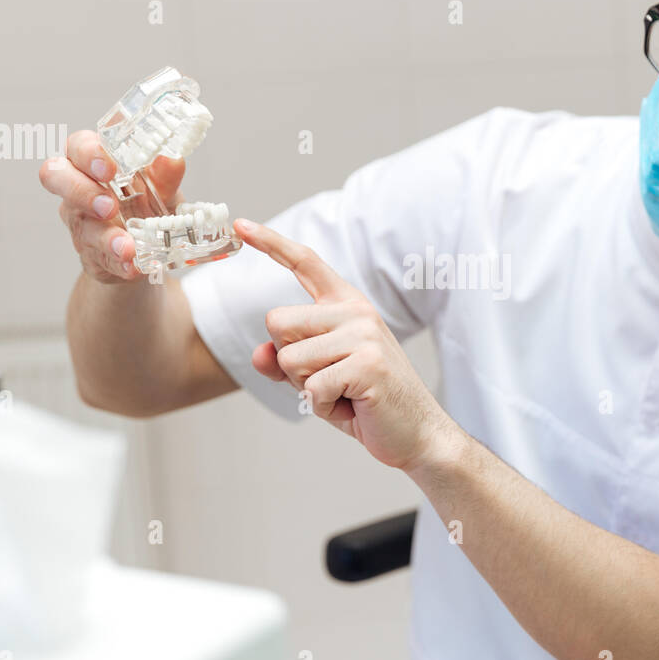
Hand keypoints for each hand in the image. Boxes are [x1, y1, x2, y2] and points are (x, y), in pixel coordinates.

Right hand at [38, 130, 187, 282]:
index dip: (88, 154)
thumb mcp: (161, 185)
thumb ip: (165, 173)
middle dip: (81, 191)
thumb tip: (173, 158)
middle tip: (109, 206)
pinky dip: (119, 263)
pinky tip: (133, 266)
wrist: (150, 245)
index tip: (110, 168)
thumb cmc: (147, 201)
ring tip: (127, 246)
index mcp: (92, 161)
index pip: (77, 146)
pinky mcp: (92, 254)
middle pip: (56, 177)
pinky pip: (100, 259)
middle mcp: (77, 189)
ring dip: (105, 237)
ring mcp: (81, 223)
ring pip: (81, 226)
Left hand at [237, 219, 465, 473]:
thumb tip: (258, 353)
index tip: (240, 225)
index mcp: (346, 305)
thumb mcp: (318, 378)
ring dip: (307, 388)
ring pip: (289, 359)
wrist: (418, 434)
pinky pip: (312, 388)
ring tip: (343, 394)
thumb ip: (285, 362)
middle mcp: (356, 311)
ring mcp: (364, 335)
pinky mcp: (368, 364)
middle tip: (328, 380)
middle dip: (289, 362)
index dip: (270, 243)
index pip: (305, 263)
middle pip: (277, 323)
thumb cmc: (367, 403)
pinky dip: (323, 408)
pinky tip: (352, 407)